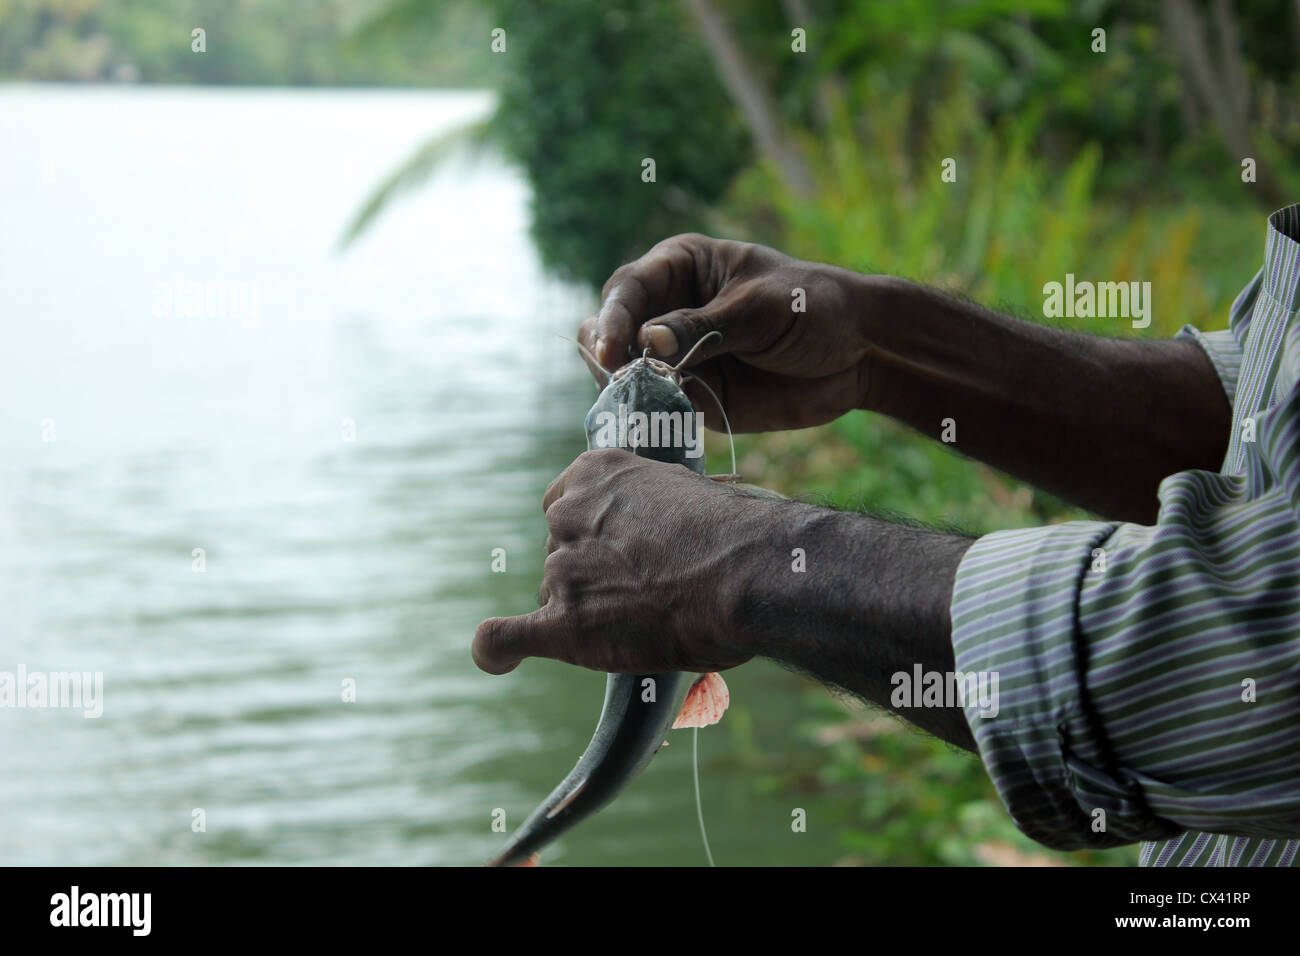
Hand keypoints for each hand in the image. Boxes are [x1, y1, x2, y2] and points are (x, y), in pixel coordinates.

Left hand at [472, 449, 757, 674]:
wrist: (747, 573)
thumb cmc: (737, 536)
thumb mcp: (687, 496)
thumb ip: (650, 513)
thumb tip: (651, 548)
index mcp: (594, 474)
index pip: (566, 508)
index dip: (592, 537)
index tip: (623, 551)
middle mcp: (568, 517)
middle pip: (561, 556)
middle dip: (594, 576)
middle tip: (650, 590)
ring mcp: (563, 570)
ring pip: (557, 597)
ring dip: (589, 612)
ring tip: (650, 619)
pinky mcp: (565, 623)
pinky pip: (507, 637)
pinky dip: (495, 648)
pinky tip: (493, 655)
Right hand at [578, 233, 874, 431]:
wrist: (857, 353)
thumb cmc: (812, 307)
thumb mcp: (759, 310)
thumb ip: (703, 326)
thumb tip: (646, 343)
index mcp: (678, 267)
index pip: (626, 290)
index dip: (612, 320)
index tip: (612, 353)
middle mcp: (665, 309)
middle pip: (608, 332)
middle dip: (609, 358)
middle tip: (628, 383)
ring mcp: (674, 355)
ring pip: (622, 375)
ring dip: (625, 393)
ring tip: (645, 407)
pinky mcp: (690, 395)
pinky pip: (653, 409)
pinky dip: (647, 420)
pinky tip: (654, 429)